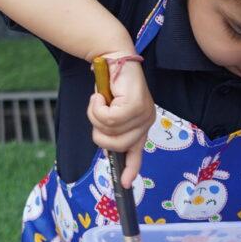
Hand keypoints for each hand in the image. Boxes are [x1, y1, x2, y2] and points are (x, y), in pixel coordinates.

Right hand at [88, 54, 152, 186]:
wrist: (113, 57)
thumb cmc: (109, 84)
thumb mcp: (109, 110)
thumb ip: (111, 128)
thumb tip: (106, 147)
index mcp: (140, 125)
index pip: (136, 152)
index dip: (130, 168)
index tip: (124, 184)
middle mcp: (145, 121)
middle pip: (116, 145)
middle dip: (98, 131)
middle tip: (96, 112)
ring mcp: (143, 113)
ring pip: (109, 131)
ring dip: (95, 116)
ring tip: (99, 100)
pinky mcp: (136, 105)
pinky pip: (108, 118)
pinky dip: (96, 107)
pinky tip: (99, 95)